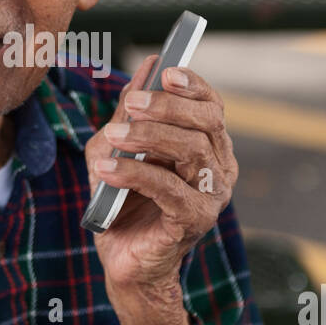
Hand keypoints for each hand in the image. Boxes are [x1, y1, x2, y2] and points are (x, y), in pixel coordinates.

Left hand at [84, 53, 238, 302]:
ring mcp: (212, 196)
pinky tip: (106, 170)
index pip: (211, 106)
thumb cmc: (122, 199)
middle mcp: (219, 168)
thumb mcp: (117, 146)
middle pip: (206, 122)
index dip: (193, 85)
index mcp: (208, 146)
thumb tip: (147, 67)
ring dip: (148, 136)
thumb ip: (130, 112)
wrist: (123, 257)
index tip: (166, 71)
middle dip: (167, 106)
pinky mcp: (195, 220)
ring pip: (191, 149)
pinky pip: (169, 188)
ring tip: (113, 137)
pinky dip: (135, 174)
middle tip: (131, 104)